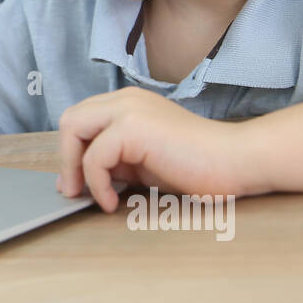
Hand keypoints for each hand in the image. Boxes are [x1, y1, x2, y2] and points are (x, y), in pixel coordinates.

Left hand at [57, 87, 252, 211]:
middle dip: (66, 158)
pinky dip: (96, 182)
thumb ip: (112, 164)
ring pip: (74, 131)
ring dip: (76, 170)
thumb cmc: (196, 166)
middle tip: (74, 191)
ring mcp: (129, 109)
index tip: (76, 184)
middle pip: (70, 120)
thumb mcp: (142, 164)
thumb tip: (75, 179)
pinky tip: (112, 202)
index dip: (71, 152)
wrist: (236, 162)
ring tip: (93, 198)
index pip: (80, 120)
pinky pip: (95, 156)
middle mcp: (125, 99)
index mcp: (127, 103)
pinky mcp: (134, 127)